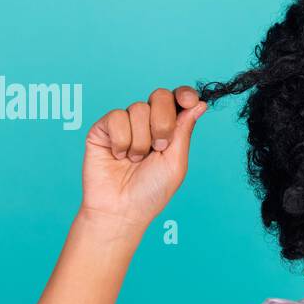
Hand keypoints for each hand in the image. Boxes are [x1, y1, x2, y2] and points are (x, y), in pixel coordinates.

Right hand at [80, 85, 207, 231]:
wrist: (122, 209)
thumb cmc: (151, 191)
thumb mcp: (176, 162)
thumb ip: (184, 130)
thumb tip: (200, 103)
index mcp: (169, 128)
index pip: (177, 99)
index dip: (184, 94)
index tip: (189, 100)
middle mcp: (147, 122)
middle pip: (160, 96)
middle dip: (163, 122)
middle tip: (159, 148)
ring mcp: (125, 124)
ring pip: (138, 108)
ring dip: (141, 141)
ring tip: (135, 160)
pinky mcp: (103, 128)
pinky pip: (116, 117)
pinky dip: (122, 141)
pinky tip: (118, 156)